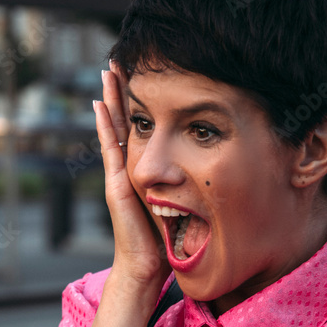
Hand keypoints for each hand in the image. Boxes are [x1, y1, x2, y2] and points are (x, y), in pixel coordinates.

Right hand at [91, 62, 171, 326]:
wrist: (149, 268)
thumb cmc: (170, 243)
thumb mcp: (188, 205)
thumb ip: (197, 187)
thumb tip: (228, 171)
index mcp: (148, 172)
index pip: (145, 128)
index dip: (146, 102)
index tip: (148, 75)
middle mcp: (131, 169)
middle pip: (127, 120)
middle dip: (125, 91)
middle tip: (121, 59)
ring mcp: (120, 175)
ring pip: (115, 127)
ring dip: (111, 98)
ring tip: (108, 70)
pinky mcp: (117, 184)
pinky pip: (110, 147)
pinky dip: (104, 124)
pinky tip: (98, 103)